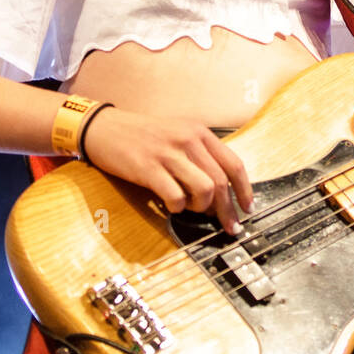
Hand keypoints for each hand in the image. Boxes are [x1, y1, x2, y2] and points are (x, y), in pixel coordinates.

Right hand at [80, 107, 252, 235]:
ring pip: (204, 188)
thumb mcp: (179, 134)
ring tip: (192, 208)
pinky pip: (175, 195)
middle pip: (221, 181)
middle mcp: (188, 140)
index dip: (245, 191)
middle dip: (227, 209)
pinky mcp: (148, 168)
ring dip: (202, 207)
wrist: (105, 128)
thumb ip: (201, 156)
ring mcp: (168, 153)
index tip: (248, 208)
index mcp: (200, 132)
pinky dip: (178, 207)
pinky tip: (172, 205)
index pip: (234, 164)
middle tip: (227, 225)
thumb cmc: (143, 135)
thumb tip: (221, 190)